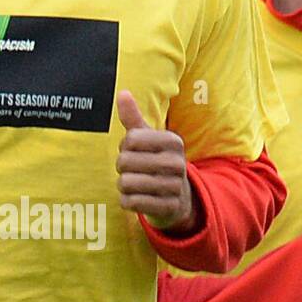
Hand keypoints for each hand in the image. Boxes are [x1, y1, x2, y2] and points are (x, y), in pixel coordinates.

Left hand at [116, 90, 196, 232]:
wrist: (179, 198)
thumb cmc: (156, 161)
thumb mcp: (148, 139)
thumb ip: (133, 118)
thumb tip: (122, 93)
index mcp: (173, 141)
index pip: (130, 139)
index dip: (124, 146)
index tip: (134, 151)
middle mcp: (177, 163)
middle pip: (124, 161)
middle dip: (121, 167)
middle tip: (133, 170)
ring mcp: (173, 187)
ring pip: (125, 183)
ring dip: (123, 185)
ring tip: (135, 183)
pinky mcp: (167, 207)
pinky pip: (130, 202)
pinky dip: (127, 200)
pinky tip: (137, 197)